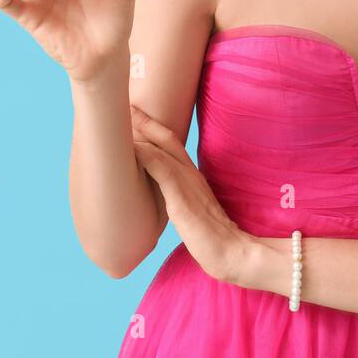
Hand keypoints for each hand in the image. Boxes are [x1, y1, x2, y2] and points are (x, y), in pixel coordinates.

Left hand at [129, 104, 252, 284]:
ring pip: (161, 151)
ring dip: (141, 133)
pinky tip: (133, 146)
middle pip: (166, 139)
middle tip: (124, 103)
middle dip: (144, 121)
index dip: (153, 127)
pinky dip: (147, 157)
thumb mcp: (195, 212)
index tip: (135, 113)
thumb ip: (182, 200)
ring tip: (121, 118)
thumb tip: (164, 199)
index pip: (171, 144)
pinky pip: (162, 173)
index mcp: (193, 178)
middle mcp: (191, 176)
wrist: (236, 255)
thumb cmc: (216, 240)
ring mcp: (187, 187)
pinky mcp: (182, 202)